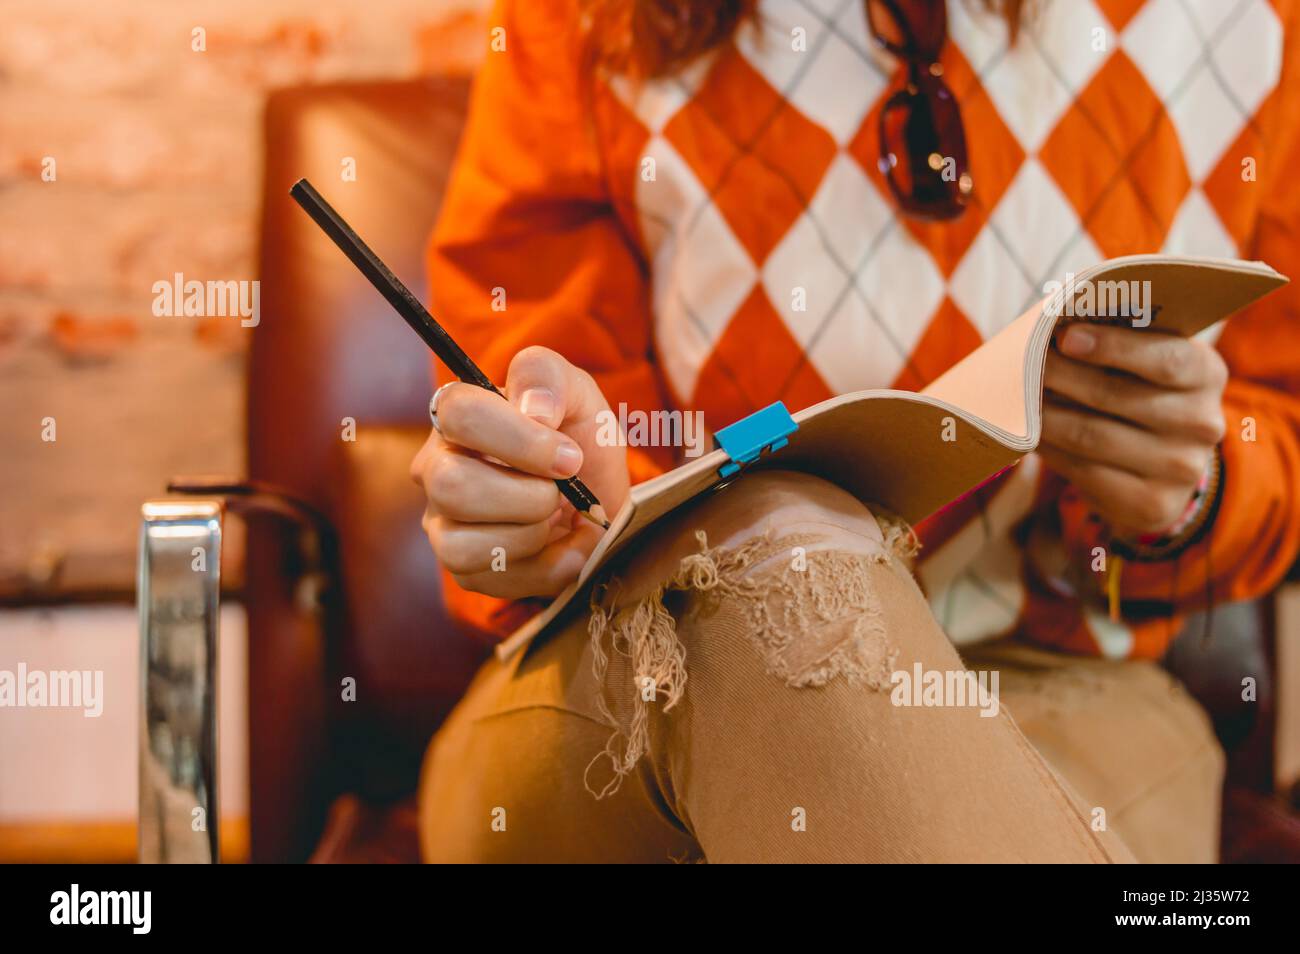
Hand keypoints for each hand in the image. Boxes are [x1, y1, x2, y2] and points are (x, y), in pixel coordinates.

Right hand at [409, 346, 630, 599]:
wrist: (599, 497)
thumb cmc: (578, 438)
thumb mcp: (576, 393)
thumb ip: (547, 377)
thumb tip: (535, 410)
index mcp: (457, 415)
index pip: (458, 413)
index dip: (520, 438)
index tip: (568, 456)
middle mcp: (435, 468)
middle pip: (451, 485)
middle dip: (528, 496)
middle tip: (563, 490)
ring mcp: (443, 523)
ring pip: (462, 544)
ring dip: (532, 533)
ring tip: (557, 517)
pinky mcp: (465, 568)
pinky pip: (493, 579)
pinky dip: (546, 567)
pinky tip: (565, 546)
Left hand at [1039, 324, 1225, 536]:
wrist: (1166, 465)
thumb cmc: (1142, 392)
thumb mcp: (1146, 362)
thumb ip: (1115, 341)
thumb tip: (1052, 326)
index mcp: (1206, 374)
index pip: (1164, 359)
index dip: (1113, 346)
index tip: (1065, 336)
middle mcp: (1201, 422)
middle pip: (1113, 395)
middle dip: (1059, 374)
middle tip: (1023, 362)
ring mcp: (1180, 467)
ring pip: (1090, 435)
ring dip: (1045, 413)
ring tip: (1018, 395)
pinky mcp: (1151, 503)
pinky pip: (1083, 470)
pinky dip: (1050, 448)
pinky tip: (1031, 433)